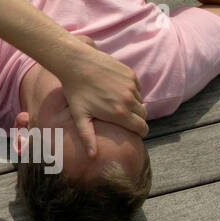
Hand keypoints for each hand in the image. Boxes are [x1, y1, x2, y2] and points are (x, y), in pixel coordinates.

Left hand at [58, 35, 147, 155]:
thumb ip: (87, 137)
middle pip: (143, 115)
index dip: (140, 131)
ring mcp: (131, 86)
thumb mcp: (79, 116)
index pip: (142, 128)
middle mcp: (129, 100)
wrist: (76, 63)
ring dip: (133, 104)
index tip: (134, 131)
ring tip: (115, 102)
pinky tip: (115, 89)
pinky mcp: (130, 74)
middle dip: (137, 118)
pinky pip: (136, 87)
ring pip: (140, 101)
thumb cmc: (76, 91)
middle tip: (123, 117)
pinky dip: (130, 90)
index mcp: (120, 113)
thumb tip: (92, 156)